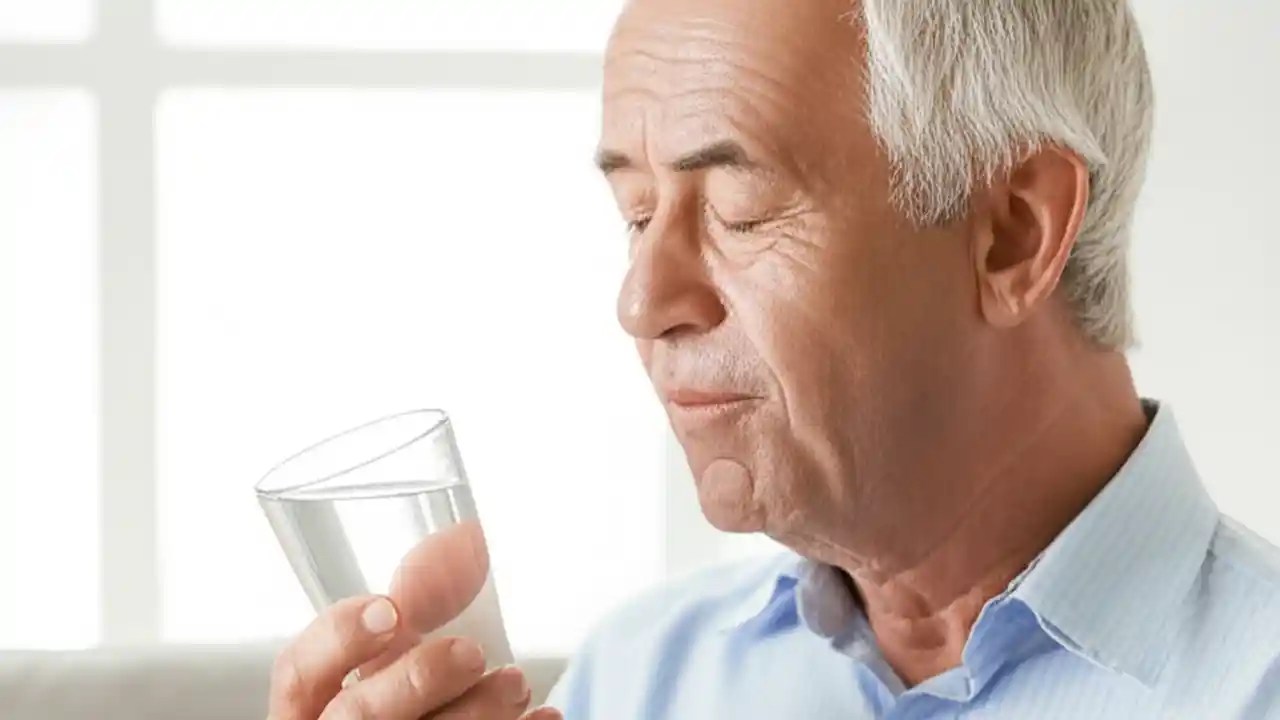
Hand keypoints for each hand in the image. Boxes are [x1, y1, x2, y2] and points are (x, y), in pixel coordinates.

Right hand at [267, 594, 559, 718]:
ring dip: (476, 713)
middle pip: (356, 718)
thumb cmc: (409, 703)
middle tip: (470, 652)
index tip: (391, 610)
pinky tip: (544, 716)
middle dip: (417, 680)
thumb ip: (419, 605)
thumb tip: (465, 536)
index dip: (338, 638)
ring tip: (517, 684)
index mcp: (311, 705)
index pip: (298, 671)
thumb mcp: (399, 657)